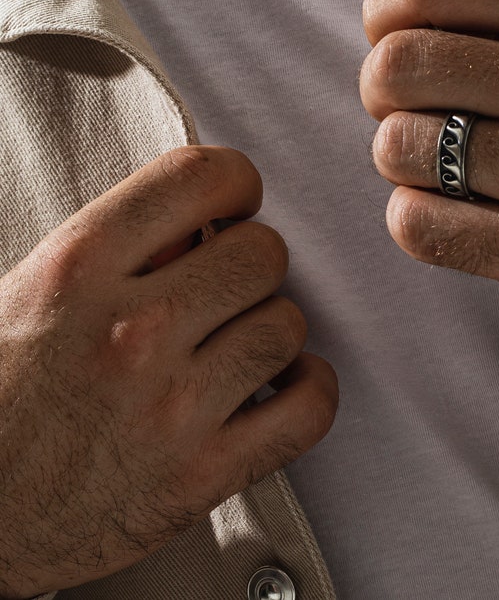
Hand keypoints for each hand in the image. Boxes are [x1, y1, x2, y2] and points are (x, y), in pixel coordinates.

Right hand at [0, 146, 337, 597]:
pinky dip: (310, 389)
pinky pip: (309, 409)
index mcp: (76, 270)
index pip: (201, 178)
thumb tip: (202, 218)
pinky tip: (283, 384)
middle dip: (253, 260)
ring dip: (273, 327)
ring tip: (241, 339)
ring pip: (287, 325)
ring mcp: (170, 409)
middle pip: (262, 253)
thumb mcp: (30, 293)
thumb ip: (120, 246)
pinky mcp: (200, 478)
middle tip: (229, 283)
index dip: (236, 183)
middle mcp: (130, 332)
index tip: (234, 205)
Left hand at [361, 0, 498, 334]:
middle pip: (396, 66)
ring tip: (441, 165)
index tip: (392, 35)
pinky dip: (414, 218)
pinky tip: (449, 212)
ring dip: (400, 160)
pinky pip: (414, 225)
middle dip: (381, 90)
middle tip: (411, 107)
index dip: (384, 10)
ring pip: (396, 149)